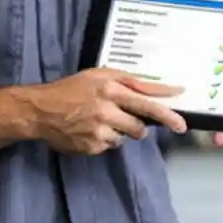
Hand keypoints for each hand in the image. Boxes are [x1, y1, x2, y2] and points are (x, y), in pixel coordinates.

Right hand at [17, 68, 186, 155]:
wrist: (40, 110)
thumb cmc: (73, 89)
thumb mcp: (100, 75)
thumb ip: (130, 81)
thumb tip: (161, 89)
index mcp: (110, 90)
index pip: (146, 104)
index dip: (167, 114)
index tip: (182, 124)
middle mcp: (106, 111)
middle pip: (139, 126)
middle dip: (140, 125)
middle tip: (127, 119)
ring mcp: (98, 131)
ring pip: (126, 137)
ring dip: (120, 131)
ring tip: (101, 120)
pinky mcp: (91, 147)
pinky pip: (110, 146)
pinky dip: (105, 139)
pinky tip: (90, 129)